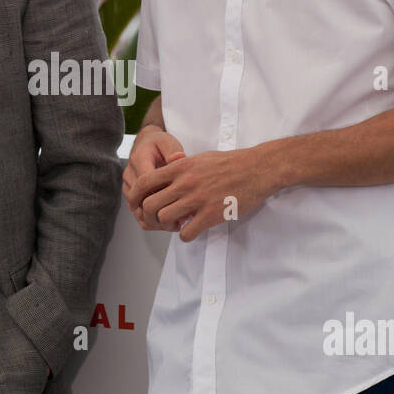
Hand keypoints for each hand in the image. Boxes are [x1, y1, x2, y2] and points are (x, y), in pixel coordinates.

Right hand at [123, 126, 186, 229]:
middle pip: (141, 201)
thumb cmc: (159, 144)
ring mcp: (128, 185)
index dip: (162, 196)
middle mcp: (130, 174)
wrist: (145, 144)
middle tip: (180, 219)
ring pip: (137, 210)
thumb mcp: (169, 142)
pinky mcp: (130, 194)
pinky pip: (137, 212)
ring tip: (175, 223)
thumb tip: (179, 158)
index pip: (146, 183)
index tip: (180, 204)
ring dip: (156, 218)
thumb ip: (174, 151)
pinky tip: (167, 222)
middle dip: (160, 212)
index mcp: (139, 159)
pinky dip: (151, 220)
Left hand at [124, 143, 281, 241]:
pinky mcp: (211, 214)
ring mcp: (198, 199)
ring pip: (165, 219)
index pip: (144, 182)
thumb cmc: (231, 162)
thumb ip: (180, 168)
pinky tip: (191, 230)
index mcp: (180, 167)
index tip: (135, 205)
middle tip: (159, 219)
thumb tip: (165, 177)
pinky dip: (185, 235)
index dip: (135, 196)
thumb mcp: (199, 158)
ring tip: (177, 224)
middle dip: (150, 216)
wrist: (258, 169)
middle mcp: (185, 183)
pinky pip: (186, 232)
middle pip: (150, 205)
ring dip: (167, 226)